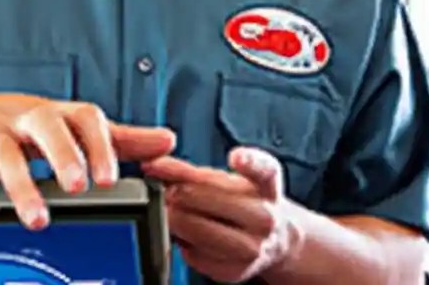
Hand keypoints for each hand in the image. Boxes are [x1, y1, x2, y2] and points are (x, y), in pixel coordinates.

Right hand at [0, 94, 175, 228]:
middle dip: (62, 155)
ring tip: (38, 218)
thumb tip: (168, 140)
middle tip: (77, 188)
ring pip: (5, 151)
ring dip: (22, 185)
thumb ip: (121, 140)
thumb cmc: (31, 131)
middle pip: (45, 125)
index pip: (84, 118)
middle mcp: (25, 118)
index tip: (110, 178)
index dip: (99, 145)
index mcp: (59, 114)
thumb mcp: (76, 132)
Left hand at [143, 147, 301, 282]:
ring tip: (171, 211)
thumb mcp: (227, 180)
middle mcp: (266, 218)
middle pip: (211, 198)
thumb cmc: (245, 204)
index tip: (236, 156)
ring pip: (196, 228)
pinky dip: (182, 243)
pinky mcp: (235, 271)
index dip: (249, 161)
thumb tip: (152, 165)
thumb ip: (189, 171)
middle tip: (168, 191)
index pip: (264, 171)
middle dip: (179, 192)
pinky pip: (193, 254)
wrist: (276, 242)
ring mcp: (253, 248)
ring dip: (174, 218)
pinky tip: (186, 235)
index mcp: (268, 187)